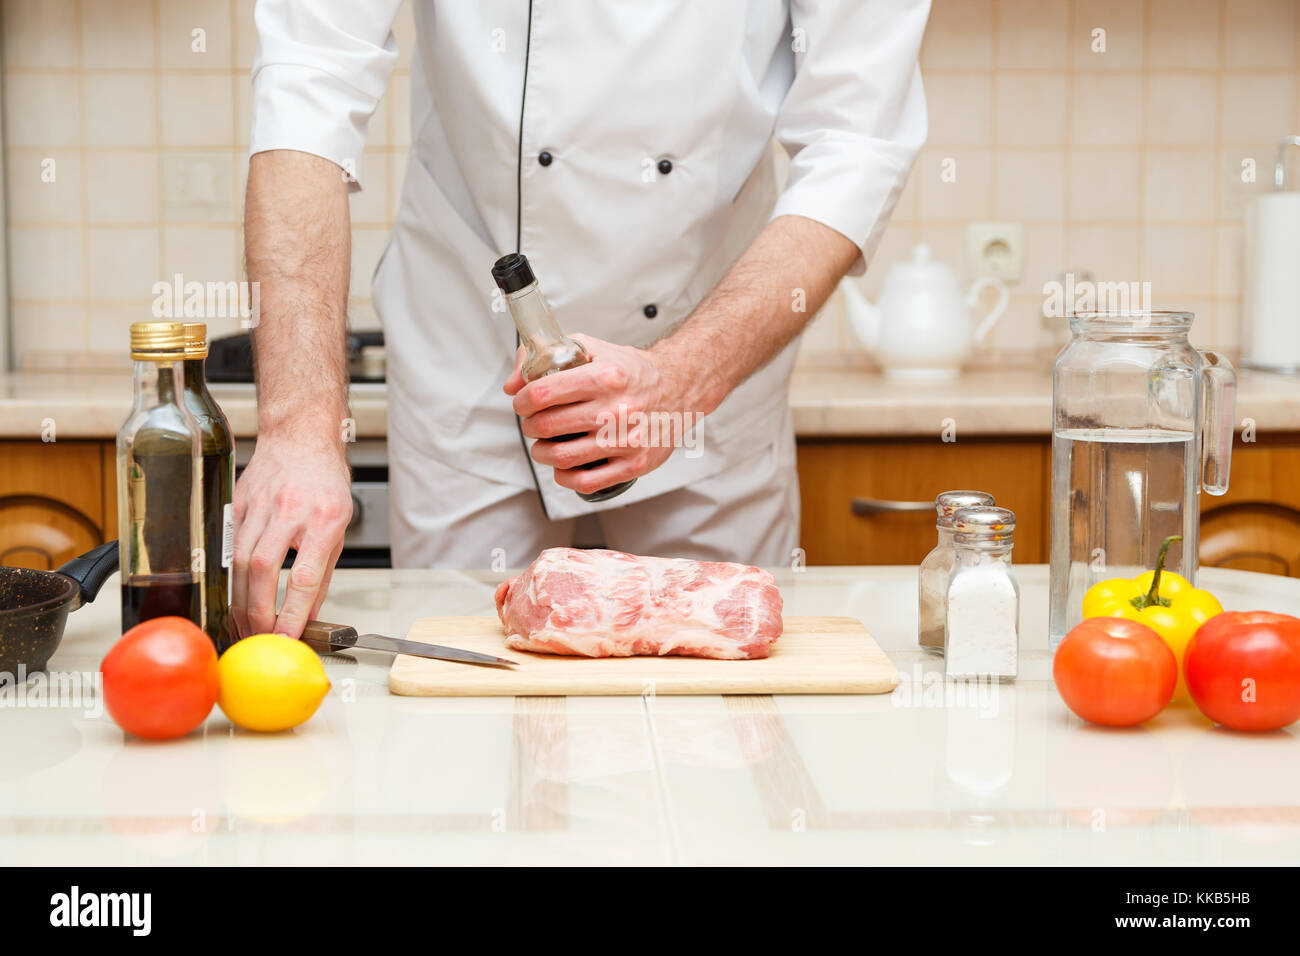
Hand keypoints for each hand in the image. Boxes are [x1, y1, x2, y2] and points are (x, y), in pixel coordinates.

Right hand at [230, 432, 351, 639]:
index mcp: (324, 517)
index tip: (287, 635)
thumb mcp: (340, 526)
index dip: (292, 611)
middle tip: (260, 637)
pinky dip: (230, 576)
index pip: (304, 575)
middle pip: (262, 570)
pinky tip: (232, 595)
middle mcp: (290, 510)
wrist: (300, 437)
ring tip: (245, 624)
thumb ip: (323, 573)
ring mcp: (260, 505)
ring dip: (240, 600)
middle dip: (258, 611)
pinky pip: (229, 547)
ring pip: (240, 561)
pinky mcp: (238, 504)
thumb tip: (308, 613)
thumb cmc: (324, 480)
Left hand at [504, 334, 710, 495]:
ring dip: (542, 452)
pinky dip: (565, 477)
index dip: (522, 401)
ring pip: (562, 457)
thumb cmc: (631, 370)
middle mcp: (616, 409)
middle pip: (547, 426)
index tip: (523, 404)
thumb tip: (513, 383)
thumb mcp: (591, 350)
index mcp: (605, 377)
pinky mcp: (634, 464)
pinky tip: (564, 467)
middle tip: (533, 424)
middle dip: (530, 426)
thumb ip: (548, 356)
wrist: (679, 387)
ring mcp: (626, 440)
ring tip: (544, 445)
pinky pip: (586, 482)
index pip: (542, 393)